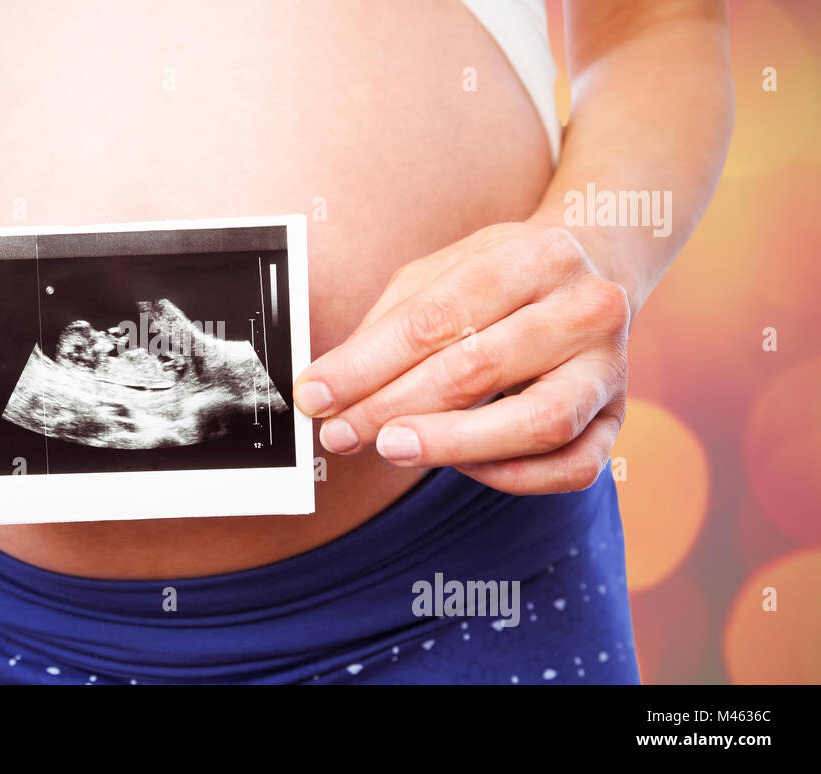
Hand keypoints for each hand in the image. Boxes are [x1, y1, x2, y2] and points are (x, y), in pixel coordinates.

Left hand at [293, 222, 630, 494]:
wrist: (593, 273)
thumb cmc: (503, 279)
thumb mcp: (441, 273)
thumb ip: (387, 328)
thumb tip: (329, 388)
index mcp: (536, 256)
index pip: (436, 317)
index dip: (366, 363)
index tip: (316, 394)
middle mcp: (585, 308)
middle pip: (478, 368)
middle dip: (394, 407)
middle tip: (342, 431)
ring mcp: (609, 367)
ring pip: (536, 422)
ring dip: (452, 444)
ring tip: (392, 447)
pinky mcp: (617, 419)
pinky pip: (569, 467)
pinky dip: (509, 474)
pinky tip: (461, 463)